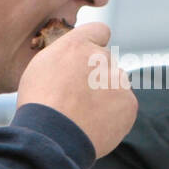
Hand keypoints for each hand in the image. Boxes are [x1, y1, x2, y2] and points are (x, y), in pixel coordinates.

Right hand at [16, 22, 137, 158]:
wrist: (53, 136)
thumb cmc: (39, 104)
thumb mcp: (40, 67)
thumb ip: (63, 56)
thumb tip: (74, 59)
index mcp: (78, 44)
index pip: (99, 31)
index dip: (94, 45)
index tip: (87, 60)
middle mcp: (102, 57)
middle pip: (106, 63)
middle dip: (97, 76)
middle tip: (78, 98)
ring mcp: (118, 80)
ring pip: (116, 84)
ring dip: (106, 95)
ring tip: (84, 115)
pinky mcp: (129, 103)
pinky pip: (124, 105)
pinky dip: (114, 115)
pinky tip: (95, 125)